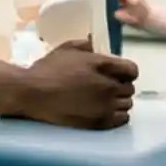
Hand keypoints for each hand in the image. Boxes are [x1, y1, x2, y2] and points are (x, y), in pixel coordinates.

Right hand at [16, 39, 137, 129]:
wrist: (34, 93)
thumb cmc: (48, 69)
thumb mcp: (66, 49)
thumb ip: (85, 45)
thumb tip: (94, 43)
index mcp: (102, 65)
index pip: (132, 69)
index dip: (126, 71)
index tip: (117, 74)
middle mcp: (109, 85)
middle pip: (130, 88)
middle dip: (121, 85)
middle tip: (107, 87)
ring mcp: (105, 105)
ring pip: (127, 104)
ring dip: (119, 101)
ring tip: (105, 100)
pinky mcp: (100, 122)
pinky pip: (122, 119)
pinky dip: (118, 115)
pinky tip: (106, 111)